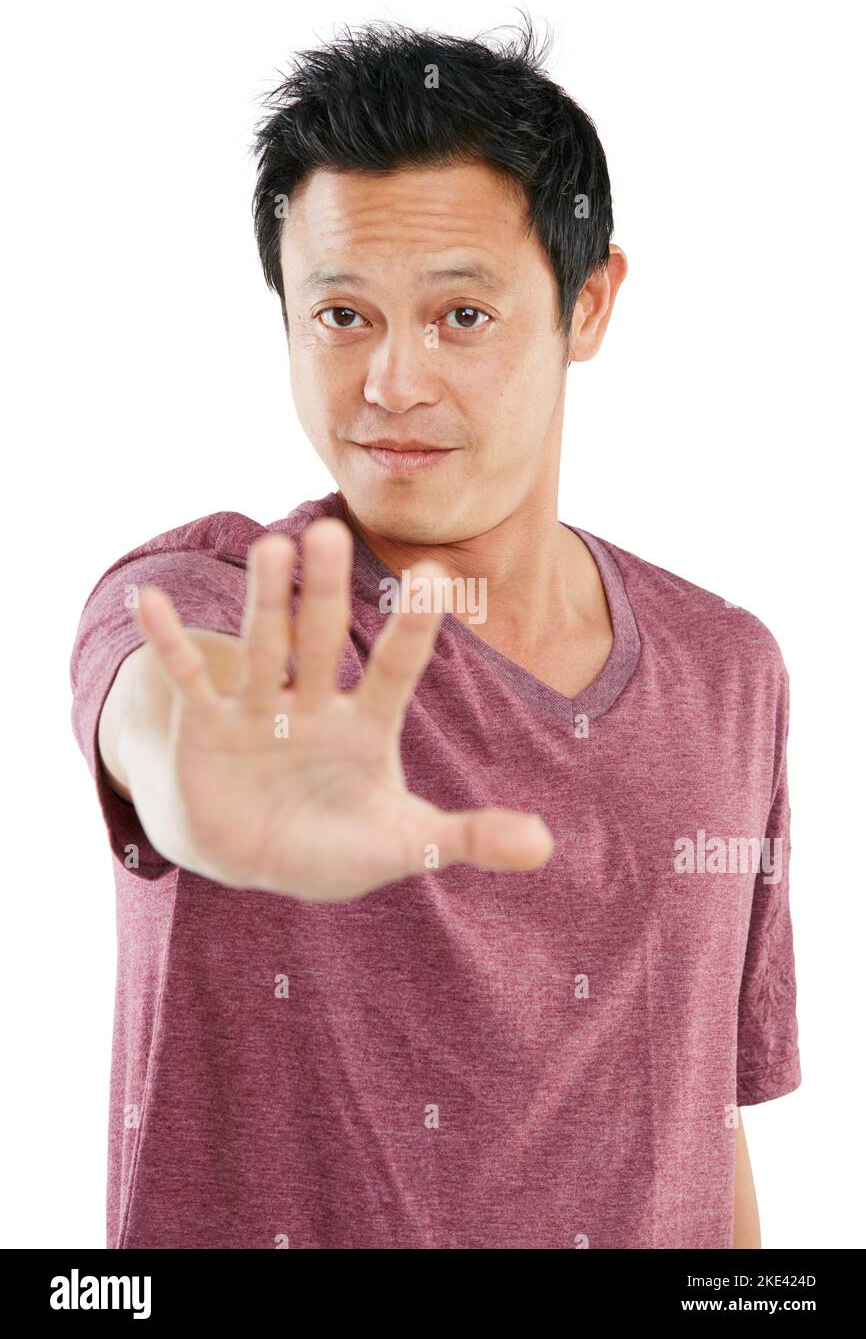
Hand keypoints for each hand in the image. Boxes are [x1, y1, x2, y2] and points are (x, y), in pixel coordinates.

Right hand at [132, 517, 553, 900]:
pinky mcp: (209, 726)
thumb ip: (469, 837)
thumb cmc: (338, 845)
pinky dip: (171, 644)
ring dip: (266, 602)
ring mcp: (260, 709)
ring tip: (271, 547)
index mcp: (367, 724)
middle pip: (323, 639)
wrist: (257, 858)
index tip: (434, 577)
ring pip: (265, 645)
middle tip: (332, 533)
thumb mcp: (406, 845)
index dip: (412, 628)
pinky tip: (151, 601)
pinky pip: (190, 680)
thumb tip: (547, 846)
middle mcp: (314, 702)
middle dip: (326, 594)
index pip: (395, 668)